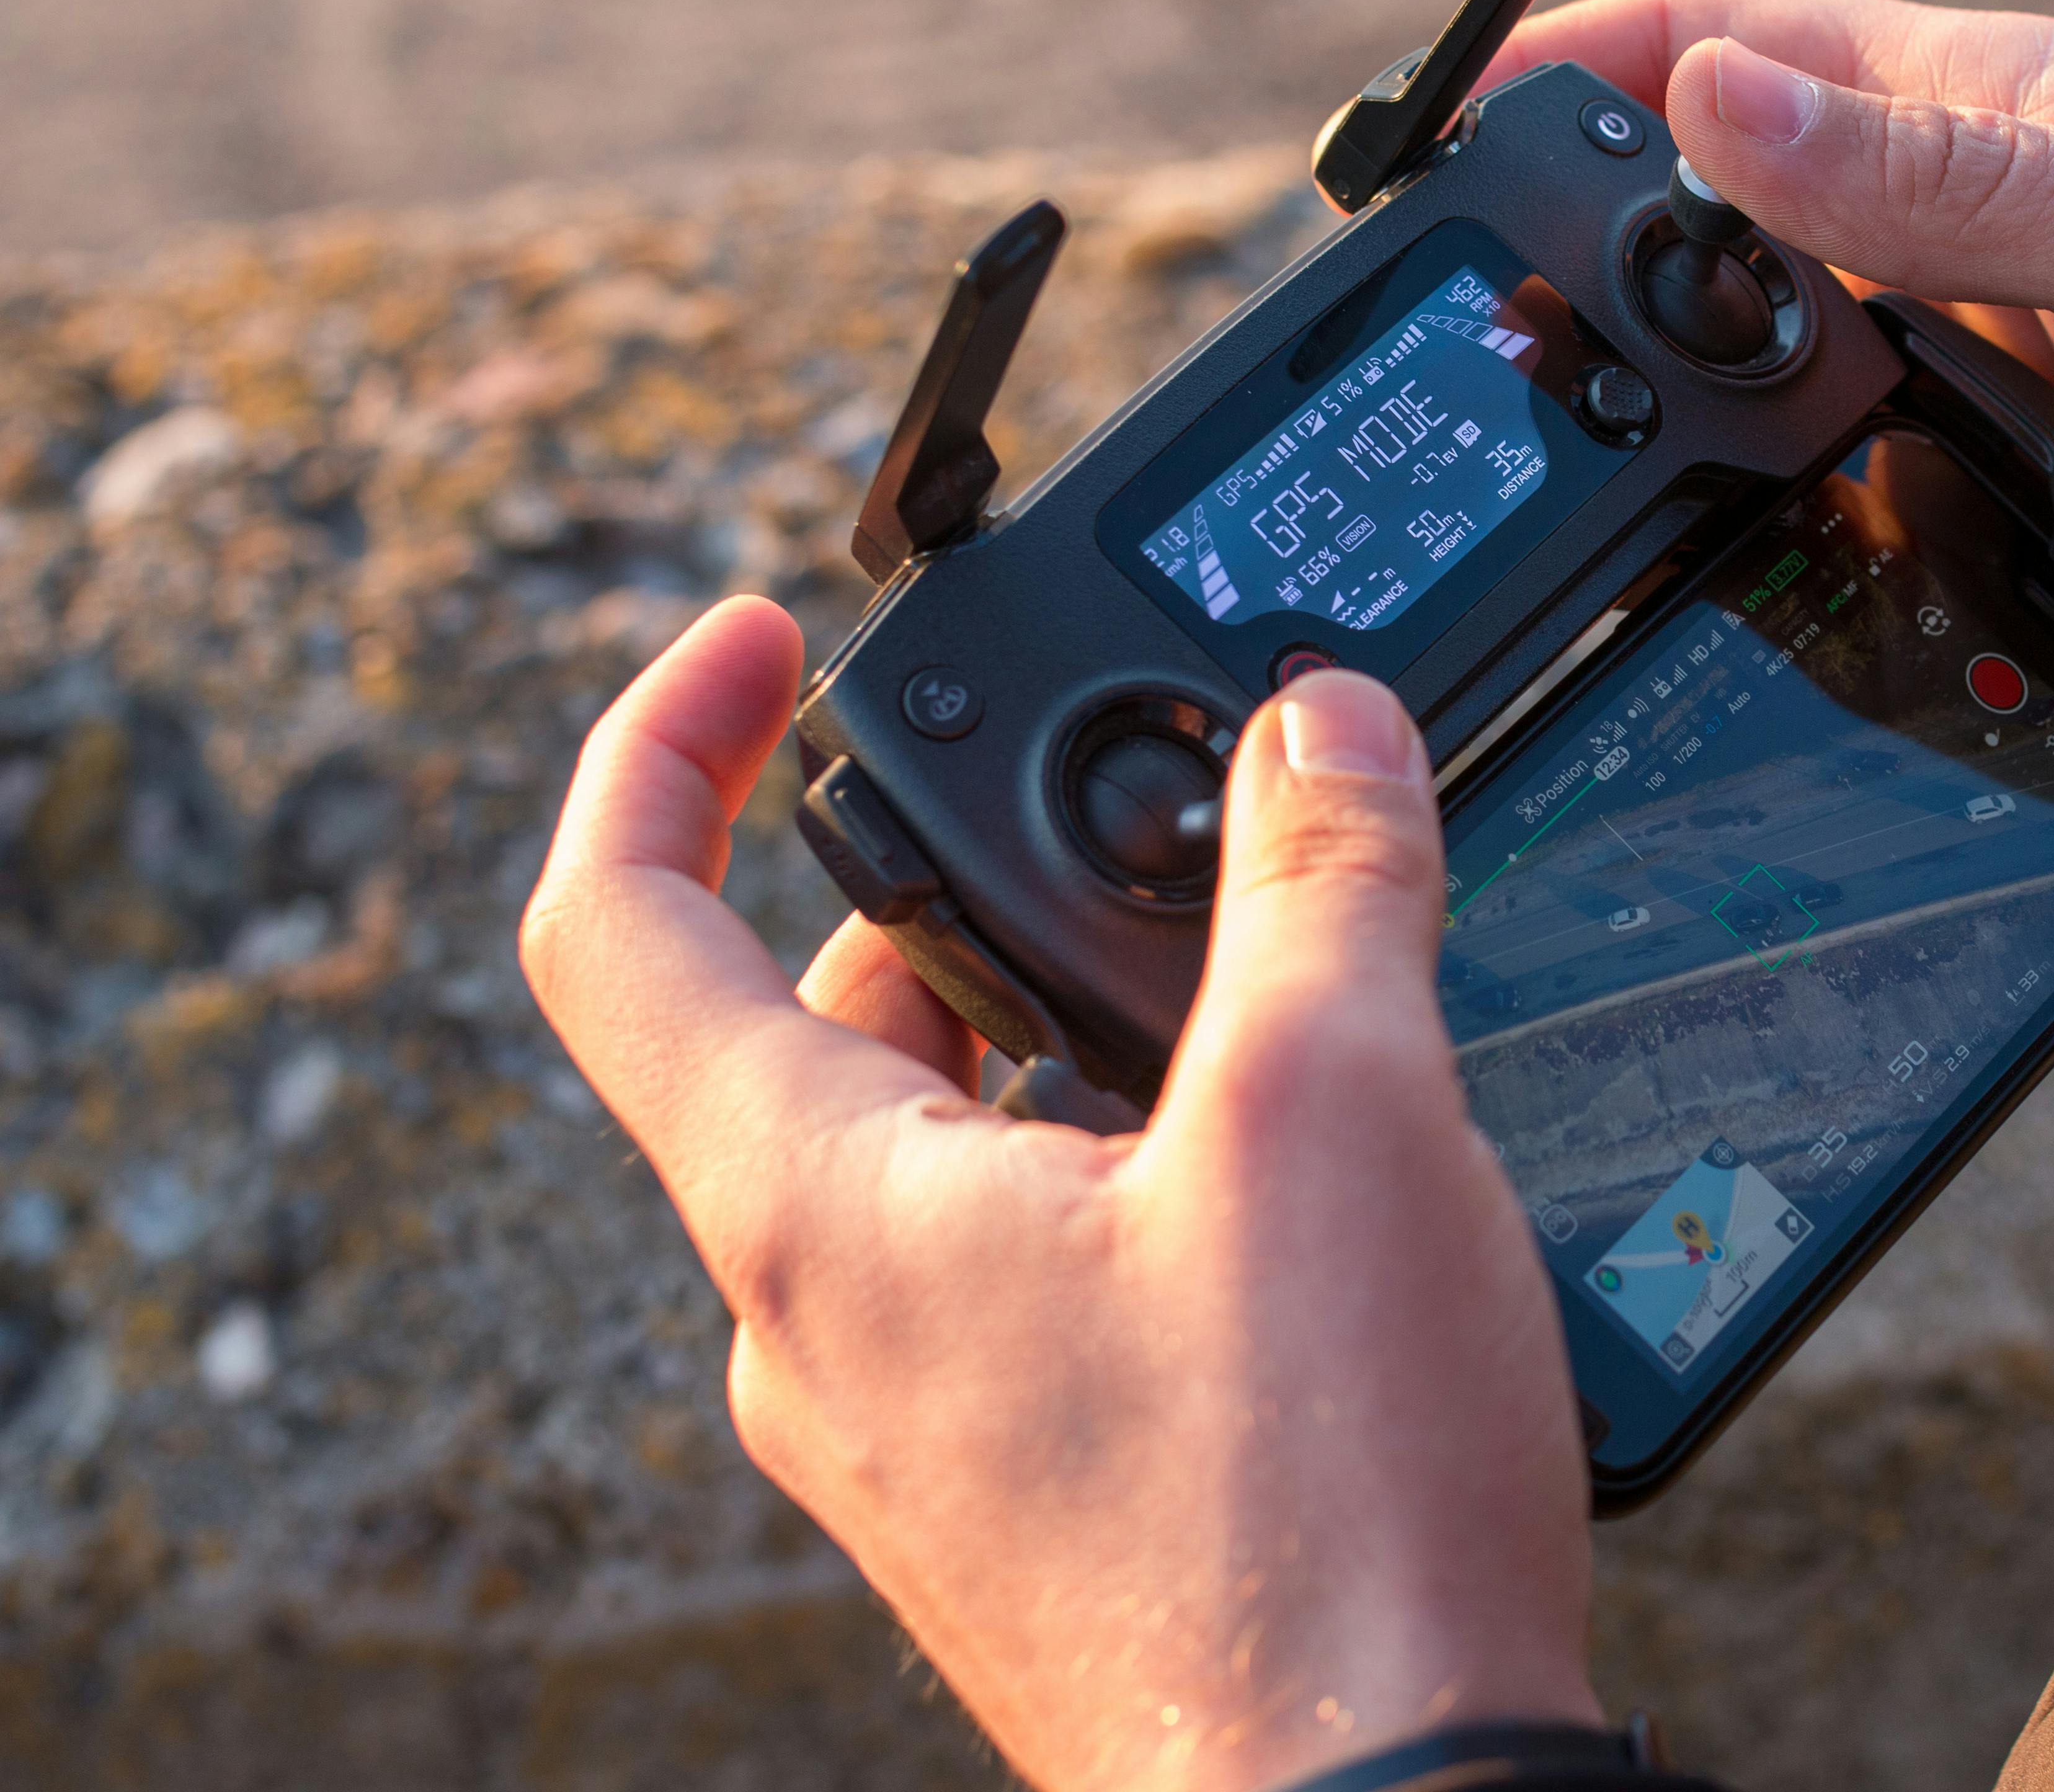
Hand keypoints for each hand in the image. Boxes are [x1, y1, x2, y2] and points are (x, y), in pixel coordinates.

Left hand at [520, 599, 1597, 1791]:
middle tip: (1142, 818)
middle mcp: (827, 1326)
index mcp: (817, 1210)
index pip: (617, 921)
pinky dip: (1125, 1161)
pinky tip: (1297, 1175)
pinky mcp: (1034, 1490)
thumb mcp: (1337, 1116)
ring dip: (1069, 1029)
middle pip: (823, 1021)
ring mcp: (926, 1425)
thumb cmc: (1315, 1515)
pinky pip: (1029, 1264)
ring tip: (1260, 990)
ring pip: (946, 1148)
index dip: (664, 740)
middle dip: (972, 880)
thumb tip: (1323, 729)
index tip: (764, 638)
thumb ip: (1321, 886)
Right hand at [1487, 0, 2053, 789]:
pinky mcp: (1998, 538)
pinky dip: (1752, 558)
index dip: (1590, 61)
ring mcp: (1977, 401)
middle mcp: (1971, 255)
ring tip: (1533, 483)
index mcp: (2010, 126)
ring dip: (1656, 432)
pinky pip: (1833, 541)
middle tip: (1463, 343)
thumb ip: (1967, 179)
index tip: (1446, 121)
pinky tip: (1677, 601)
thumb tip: (1724, 100)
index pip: (1751, 51)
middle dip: (1584, 266)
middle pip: (1716, 232)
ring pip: (1756, 401)